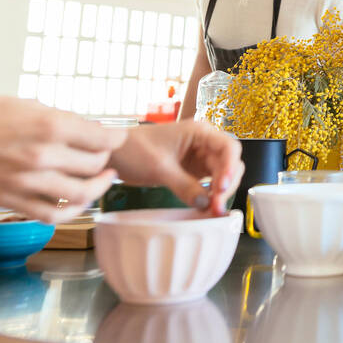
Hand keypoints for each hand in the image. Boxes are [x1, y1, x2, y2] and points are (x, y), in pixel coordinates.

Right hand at [0, 96, 124, 222]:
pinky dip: (72, 212)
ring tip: (102, 180)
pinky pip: (54, 216)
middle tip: (105, 156)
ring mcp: (28, 182)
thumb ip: (60, 120)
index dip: (116, 138)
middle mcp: (43, 155)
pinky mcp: (12, 201)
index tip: (117, 137)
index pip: (104, 138)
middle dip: (105, 160)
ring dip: (98, 187)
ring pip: (82, 194)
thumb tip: (89, 131)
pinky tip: (76, 202)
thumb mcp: (25, 105)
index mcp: (50, 125)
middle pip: (96, 165)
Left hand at [107, 122, 242, 214]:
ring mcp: (199, 157)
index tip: (221, 188)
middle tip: (217, 207)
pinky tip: (206, 207)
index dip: (230, 168)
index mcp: (199, 132)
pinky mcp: (192, 171)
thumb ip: (184, 185)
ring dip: (221, 192)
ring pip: (222, 175)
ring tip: (212, 210)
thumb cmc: (133, 150)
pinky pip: (209, 183)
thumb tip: (207, 204)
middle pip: (229, 163)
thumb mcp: (159, 168)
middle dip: (226, 184)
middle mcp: (204, 143)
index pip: (229, 147)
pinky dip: (210, 195)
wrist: (112, 154)